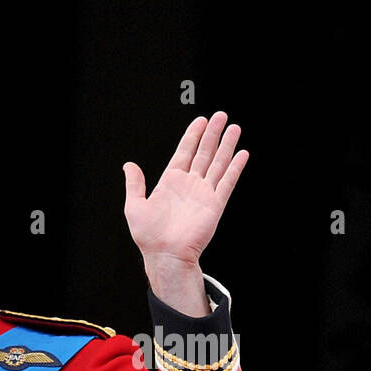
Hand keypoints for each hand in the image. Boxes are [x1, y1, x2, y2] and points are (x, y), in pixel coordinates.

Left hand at [123, 112, 247, 311]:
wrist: (165, 255)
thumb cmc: (149, 236)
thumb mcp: (134, 206)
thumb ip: (134, 184)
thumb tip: (129, 165)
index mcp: (170, 183)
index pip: (184, 153)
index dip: (192, 136)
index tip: (200, 121)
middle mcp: (188, 185)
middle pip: (203, 153)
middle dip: (212, 134)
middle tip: (220, 116)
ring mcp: (203, 193)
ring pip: (217, 163)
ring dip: (226, 145)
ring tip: (233, 127)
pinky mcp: (215, 204)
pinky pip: (227, 182)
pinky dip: (234, 167)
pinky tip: (241, 154)